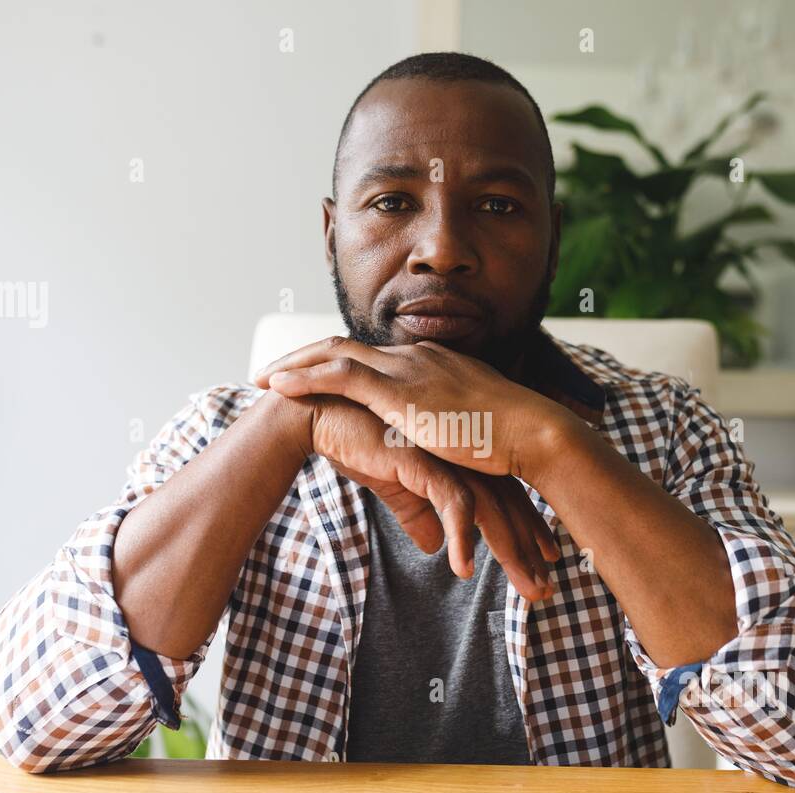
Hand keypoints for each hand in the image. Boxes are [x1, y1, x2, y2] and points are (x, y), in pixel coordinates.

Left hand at [256, 336, 568, 481]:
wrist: (531, 434)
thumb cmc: (512, 439)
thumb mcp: (473, 427)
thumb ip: (450, 428)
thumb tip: (441, 443)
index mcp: (432, 362)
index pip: (373, 356)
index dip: (337, 363)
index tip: (311, 374)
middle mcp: (416, 356)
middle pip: (345, 346)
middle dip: (304, 357)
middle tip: (272, 371)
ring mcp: (406, 370)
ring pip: (333, 354)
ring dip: (294, 365)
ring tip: (262, 380)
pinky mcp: (399, 392)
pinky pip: (338, 376)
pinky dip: (305, 378)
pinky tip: (279, 388)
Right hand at [282, 394, 558, 600]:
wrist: (317, 416)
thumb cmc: (354, 442)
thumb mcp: (393, 485)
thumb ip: (416, 512)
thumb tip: (433, 546)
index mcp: (462, 449)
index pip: (507, 493)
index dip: (526, 528)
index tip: (544, 561)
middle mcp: (462, 448)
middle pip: (510, 504)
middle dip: (530, 549)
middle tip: (544, 591)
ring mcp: (447, 452)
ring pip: (493, 509)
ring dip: (513, 554)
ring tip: (529, 591)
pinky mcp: (424, 459)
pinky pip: (455, 505)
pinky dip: (464, 539)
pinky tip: (464, 570)